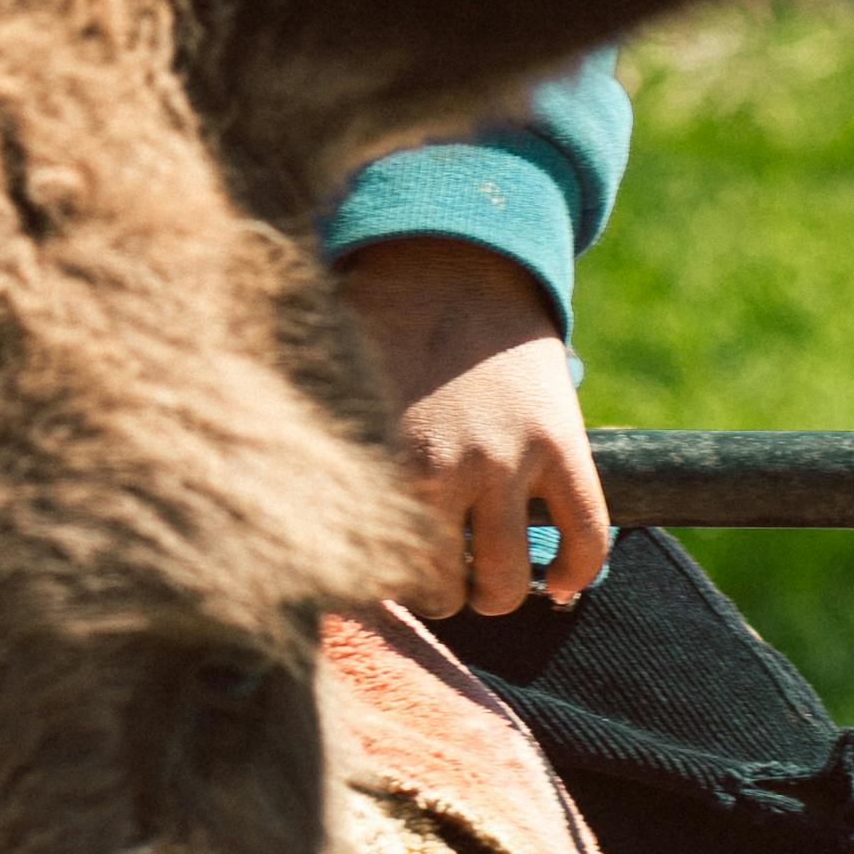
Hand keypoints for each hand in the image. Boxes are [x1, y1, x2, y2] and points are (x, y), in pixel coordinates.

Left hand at [335, 238, 609, 623]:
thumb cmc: (378, 329)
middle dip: (437, 593)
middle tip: (436, 573)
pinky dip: (573, 574)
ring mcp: (507, 459)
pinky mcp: (562, 446)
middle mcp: (440, 468)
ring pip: (505, 582)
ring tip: (485, 575)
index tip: (377, 576)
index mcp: (376, 458)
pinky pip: (585, 538)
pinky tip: (556, 581)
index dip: (374, 586)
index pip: (369, 572)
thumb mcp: (332, 391)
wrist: (453, 261)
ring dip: (494, 593)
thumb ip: (314, 453)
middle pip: (439, 591)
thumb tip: (267, 508)